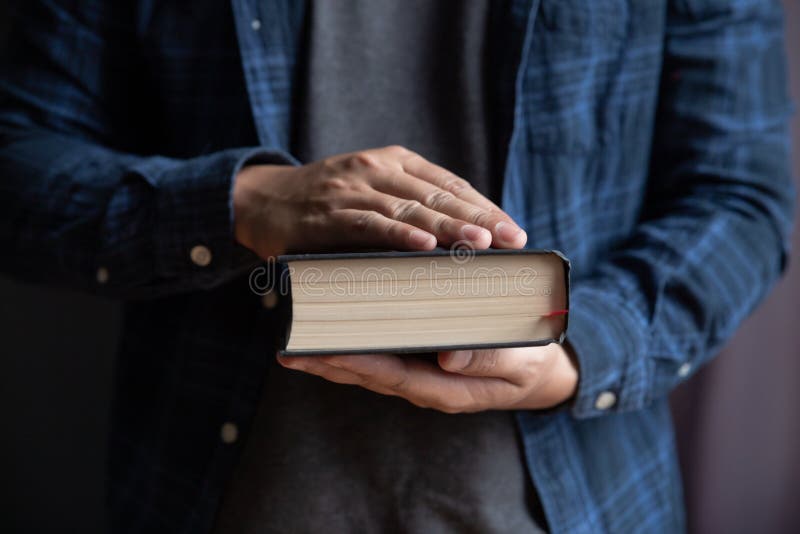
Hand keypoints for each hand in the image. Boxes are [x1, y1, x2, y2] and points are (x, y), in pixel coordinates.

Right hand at [233, 145, 526, 258]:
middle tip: (511, 240)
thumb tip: (462, 238)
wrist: (262, 200)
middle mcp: (377, 168)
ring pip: (409, 209)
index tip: (513, 231)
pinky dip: (398, 235)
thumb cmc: (327, 204)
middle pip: (437, 194)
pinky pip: (370, 224)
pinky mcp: (329, 213)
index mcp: (394, 162)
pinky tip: (425, 247)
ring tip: (480, 243)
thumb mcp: (371, 192)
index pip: (449, 183)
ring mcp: (353, 188)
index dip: (484, 206)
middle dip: (478, 218)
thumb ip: (409, 206)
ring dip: (446, 226)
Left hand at [277, 343, 578, 412]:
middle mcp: (427, 384)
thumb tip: (449, 356)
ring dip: (335, 356)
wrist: (544, 372)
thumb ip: (489, 360)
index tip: (323, 352)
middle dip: (330, 362)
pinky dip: (356, 347)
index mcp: (447, 387)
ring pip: (372, 367)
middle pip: (371, 374)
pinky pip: (384, 357)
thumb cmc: (533, 363)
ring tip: (298, 343)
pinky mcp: (423, 362)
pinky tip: (335, 335)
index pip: (393, 375)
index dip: (357, 363)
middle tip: (291, 349)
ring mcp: (423, 375)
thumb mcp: (521, 362)